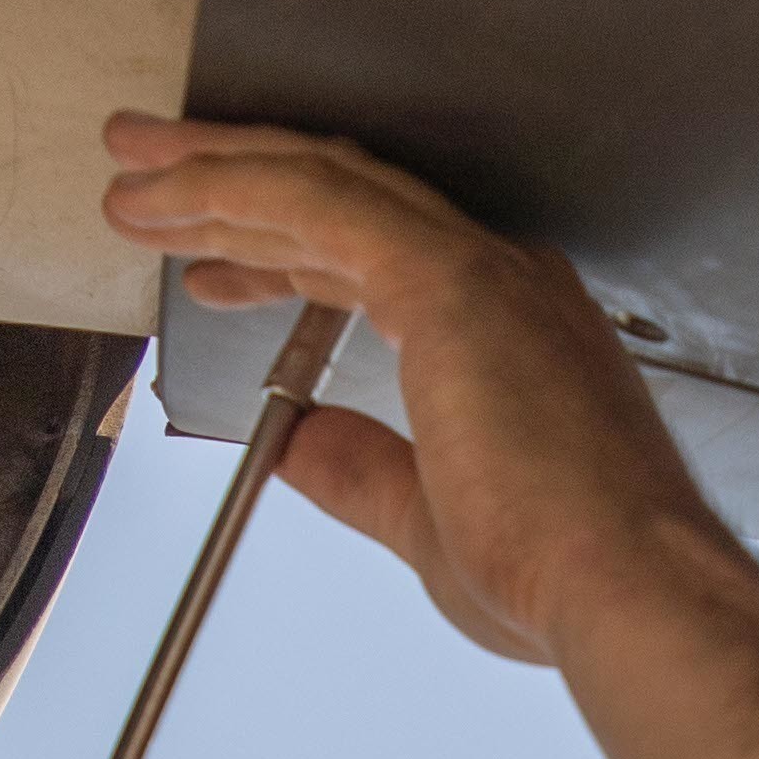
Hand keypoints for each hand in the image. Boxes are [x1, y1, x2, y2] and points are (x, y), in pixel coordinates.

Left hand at [97, 112, 728, 664]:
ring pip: (326, 184)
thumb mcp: (426, 520)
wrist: (625, 589)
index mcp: (507, 334)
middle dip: (234, 185)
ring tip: (132, 168)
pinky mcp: (449, 280)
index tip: (212, 268)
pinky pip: (323, 203)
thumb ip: (359, 471)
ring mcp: (479, 272)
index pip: (373, 263)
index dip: (280, 256)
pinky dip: (241, 185)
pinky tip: (176, 192)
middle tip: (146, 179)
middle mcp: (501, 283)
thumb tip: (294, 445)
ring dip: (218, 170)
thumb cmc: (558, 575)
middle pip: (342, 204)